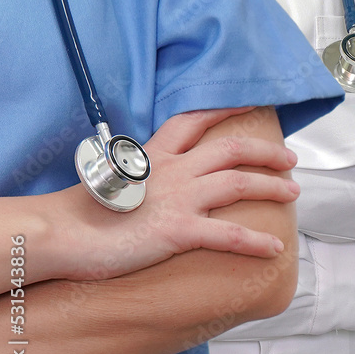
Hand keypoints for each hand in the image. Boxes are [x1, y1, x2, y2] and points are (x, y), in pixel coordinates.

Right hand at [52, 107, 299, 281]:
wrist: (62, 232)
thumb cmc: (84, 211)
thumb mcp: (118, 178)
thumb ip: (144, 174)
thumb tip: (156, 182)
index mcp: (157, 155)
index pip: (195, 120)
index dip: (226, 110)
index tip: (251, 104)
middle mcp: (174, 170)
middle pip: (233, 149)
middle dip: (267, 152)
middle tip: (290, 160)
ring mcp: (179, 199)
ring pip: (239, 183)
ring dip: (272, 187)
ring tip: (293, 194)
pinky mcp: (179, 231)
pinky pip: (230, 235)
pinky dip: (257, 243)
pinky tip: (274, 249)